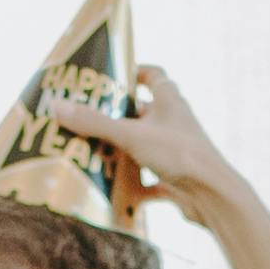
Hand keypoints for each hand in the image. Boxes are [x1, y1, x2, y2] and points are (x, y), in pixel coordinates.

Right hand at [46, 67, 241, 232]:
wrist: (213, 195)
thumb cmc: (179, 154)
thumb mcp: (131, 134)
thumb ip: (94, 122)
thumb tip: (56, 106)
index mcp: (170, 100)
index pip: (153, 75)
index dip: (133, 73)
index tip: (110, 78)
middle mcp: (174, 122)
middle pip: (143, 113)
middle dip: (117, 118)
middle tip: (87, 120)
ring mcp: (176, 150)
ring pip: (144, 146)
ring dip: (122, 151)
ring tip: (91, 154)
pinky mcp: (177, 177)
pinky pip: (150, 179)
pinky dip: (134, 185)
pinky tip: (114, 192)